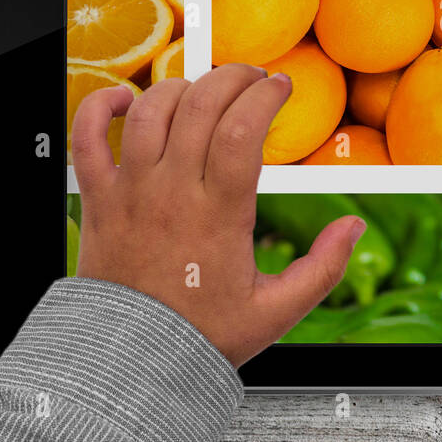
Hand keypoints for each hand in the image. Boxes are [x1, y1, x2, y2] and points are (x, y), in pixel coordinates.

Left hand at [70, 64, 363, 366]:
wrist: (131, 364)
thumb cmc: (202, 336)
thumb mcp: (277, 311)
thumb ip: (323, 269)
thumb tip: (354, 226)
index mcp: (219, 214)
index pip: (244, 129)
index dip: (266, 95)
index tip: (281, 87)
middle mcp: (172, 193)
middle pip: (201, 105)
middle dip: (233, 77)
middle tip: (252, 78)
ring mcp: (130, 192)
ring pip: (151, 110)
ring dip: (182, 86)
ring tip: (204, 91)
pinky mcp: (99, 200)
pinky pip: (86, 136)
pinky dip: (101, 105)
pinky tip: (127, 98)